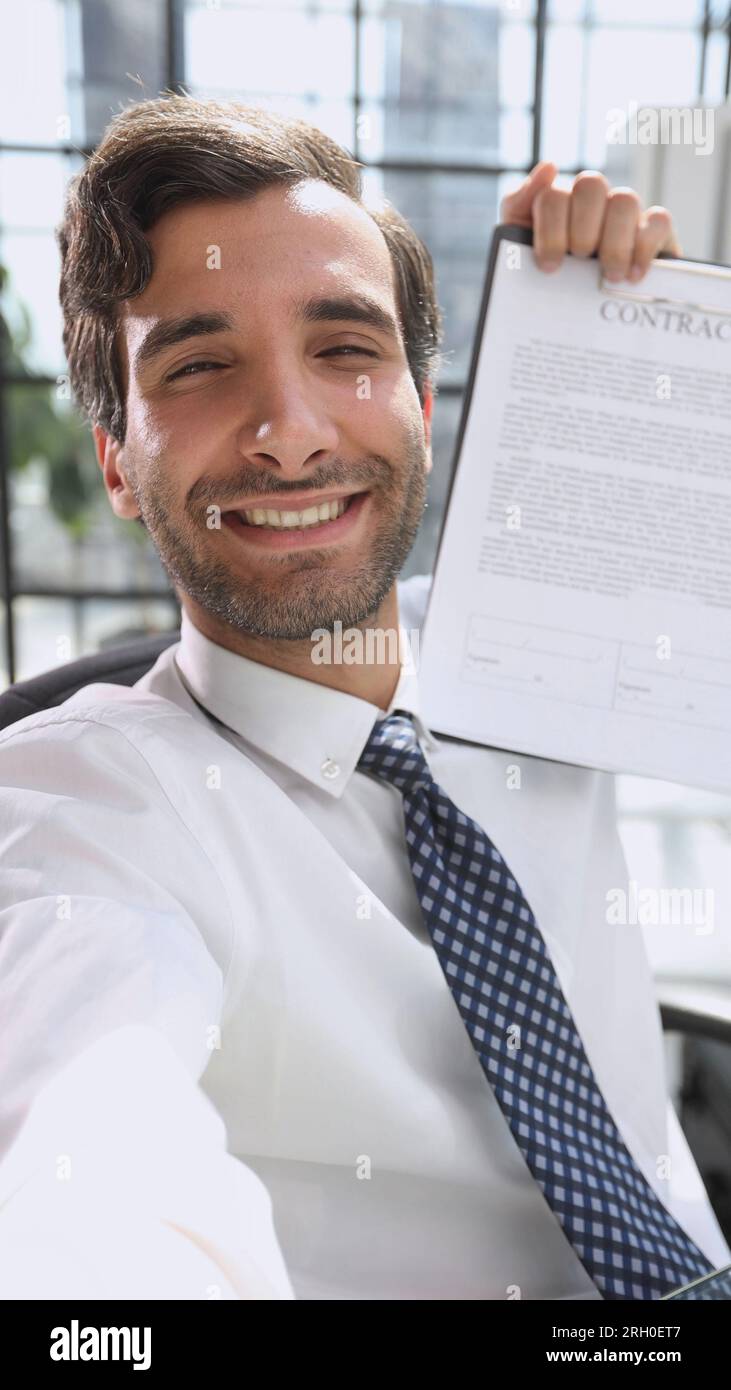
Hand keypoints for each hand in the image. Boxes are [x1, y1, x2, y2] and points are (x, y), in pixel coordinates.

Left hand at [500, 161, 681, 282]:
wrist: (569, 319)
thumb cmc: (544, 278)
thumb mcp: (518, 246)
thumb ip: (518, 205)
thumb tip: (549, 166)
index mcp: (556, 203)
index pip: (553, 195)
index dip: (551, 229)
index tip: (549, 266)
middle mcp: (591, 201)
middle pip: (592, 185)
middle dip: (582, 229)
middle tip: (580, 261)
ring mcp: (623, 213)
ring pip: (625, 200)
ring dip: (615, 241)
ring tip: (609, 275)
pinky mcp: (654, 230)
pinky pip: (659, 220)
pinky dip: (645, 247)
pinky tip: (633, 275)